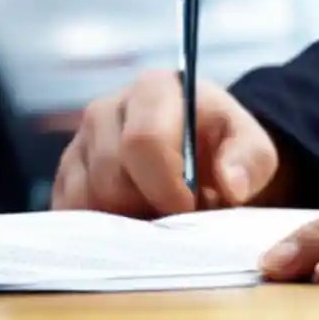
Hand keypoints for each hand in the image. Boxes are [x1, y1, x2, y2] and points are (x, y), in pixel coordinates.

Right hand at [51, 70, 279, 216]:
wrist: (195, 149)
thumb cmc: (221, 146)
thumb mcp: (253, 148)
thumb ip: (249, 160)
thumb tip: (230, 184)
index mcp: (153, 90)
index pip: (143, 141)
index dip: (166, 187)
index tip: (189, 210)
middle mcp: (105, 109)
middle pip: (111, 178)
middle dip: (147, 209)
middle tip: (175, 218)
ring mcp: (79, 141)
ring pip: (86, 199)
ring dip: (123, 222)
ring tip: (154, 216)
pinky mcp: (65, 173)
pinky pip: (69, 211)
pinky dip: (99, 230)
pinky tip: (130, 222)